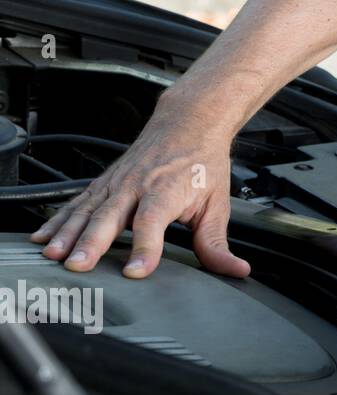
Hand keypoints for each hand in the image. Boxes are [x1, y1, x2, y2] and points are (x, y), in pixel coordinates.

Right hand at [28, 113, 250, 280]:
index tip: (135, 271)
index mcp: (166, 190)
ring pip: (87, 210)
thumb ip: (217, 242)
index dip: (144, 247)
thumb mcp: (217, 204)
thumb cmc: (202, 163)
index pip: (152, 221)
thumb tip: (235, 269)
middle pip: (111, 216)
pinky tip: (43, 237)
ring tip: (55, 255)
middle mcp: (137, 185)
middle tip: (79, 265)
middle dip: (93, 242)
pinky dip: (58, 220)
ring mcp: (116, 183)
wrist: (189, 124)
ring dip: (68, 233)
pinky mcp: (104, 183)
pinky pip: (77, 204)